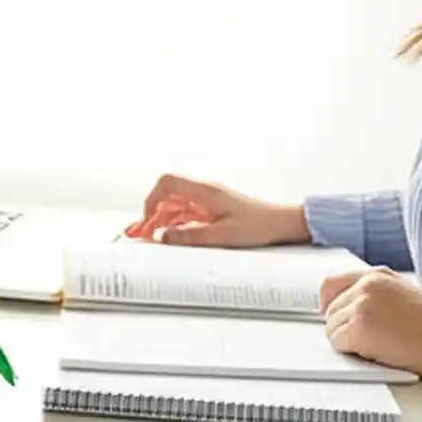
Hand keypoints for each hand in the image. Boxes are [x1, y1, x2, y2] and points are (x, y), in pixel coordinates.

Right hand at [125, 173, 311, 247]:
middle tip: (138, 235)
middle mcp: (204, 192)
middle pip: (167, 195)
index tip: (148, 221)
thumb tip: (162, 237)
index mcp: (205, 191)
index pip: (167, 183)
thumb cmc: (258, 226)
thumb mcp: (222, 236)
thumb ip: (190, 236)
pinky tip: (169, 238)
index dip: (151, 199)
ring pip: (175, 206)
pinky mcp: (213, 210)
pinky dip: (174, 224)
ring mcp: (208, 201)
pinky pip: (187, 214)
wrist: (282, 223)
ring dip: (160, 221)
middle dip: (150, 214)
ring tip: (148, 239)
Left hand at [319, 267, 421, 393]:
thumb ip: (373, 299)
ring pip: (331, 329)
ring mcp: (363, 303)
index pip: (332, 285)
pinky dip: (352, 354)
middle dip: (343, 328)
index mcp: (379, 275)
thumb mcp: (402, 300)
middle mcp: (368, 284)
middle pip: (330, 310)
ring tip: (381, 346)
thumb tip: (344, 312)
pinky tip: (378, 353)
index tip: (328, 316)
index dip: (329, 305)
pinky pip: (337, 344)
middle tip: (371, 341)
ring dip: (349, 343)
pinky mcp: (360, 326)